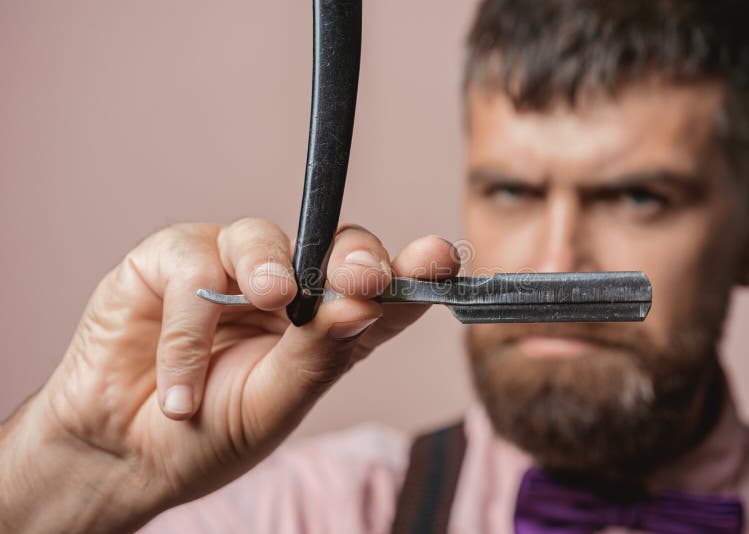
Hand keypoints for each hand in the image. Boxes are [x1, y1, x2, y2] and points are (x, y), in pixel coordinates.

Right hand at [0, 219, 458, 532]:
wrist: (121, 453)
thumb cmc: (208, 432)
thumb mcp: (274, 403)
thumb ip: (318, 352)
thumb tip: (363, 304)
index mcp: (325, 326)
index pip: (379, 290)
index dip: (413, 272)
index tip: (441, 259)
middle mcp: (286, 289)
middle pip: (332, 245)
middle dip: (352, 256)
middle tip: (360, 279)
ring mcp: (228, 269)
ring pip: (263, 235)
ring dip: (271, 268)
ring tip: (271, 303)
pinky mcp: (169, 263)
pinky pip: (192, 265)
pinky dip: (188, 327)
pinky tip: (180, 386)